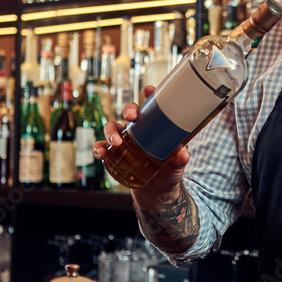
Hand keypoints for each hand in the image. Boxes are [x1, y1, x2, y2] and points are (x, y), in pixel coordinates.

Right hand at [93, 85, 190, 208]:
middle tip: (131, 117)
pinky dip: (99, 148)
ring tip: (116, 143)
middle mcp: (138, 130)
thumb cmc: (170, 171)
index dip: (150, 95)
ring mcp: (125, 141)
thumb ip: (181, 159)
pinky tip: (101, 153)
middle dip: (128, 110)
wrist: (158, 191)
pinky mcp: (114, 155)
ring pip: (112, 127)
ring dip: (111, 131)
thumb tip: (182, 154)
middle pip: (130, 112)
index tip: (148, 90)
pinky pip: (102, 147)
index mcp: (155, 126)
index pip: (152, 106)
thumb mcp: (177, 165)